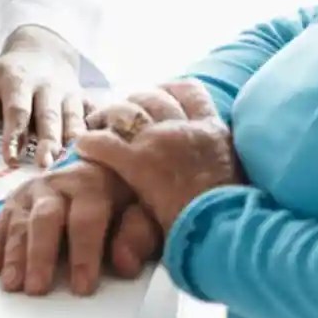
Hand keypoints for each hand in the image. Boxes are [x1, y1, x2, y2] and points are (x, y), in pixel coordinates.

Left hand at [0, 25, 87, 166]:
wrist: (42, 49)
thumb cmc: (7, 75)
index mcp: (19, 81)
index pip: (17, 110)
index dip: (14, 135)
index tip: (10, 159)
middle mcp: (48, 86)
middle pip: (49, 116)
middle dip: (47, 141)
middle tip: (44, 165)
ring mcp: (70, 92)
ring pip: (74, 119)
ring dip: (72, 142)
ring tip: (71, 165)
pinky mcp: (86, 99)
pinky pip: (96, 115)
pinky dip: (99, 132)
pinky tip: (101, 151)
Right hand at [0, 160, 161, 295]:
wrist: (106, 165)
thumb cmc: (126, 195)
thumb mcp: (145, 210)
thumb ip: (139, 235)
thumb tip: (124, 264)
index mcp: (93, 182)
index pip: (87, 219)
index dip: (84, 254)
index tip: (82, 287)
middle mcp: (58, 182)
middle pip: (46, 218)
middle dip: (40, 255)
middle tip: (37, 288)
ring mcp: (33, 190)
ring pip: (20, 221)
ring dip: (14, 255)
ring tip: (11, 285)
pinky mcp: (16, 200)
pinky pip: (2, 223)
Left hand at [75, 81, 242, 232]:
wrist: (227, 228)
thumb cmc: (232, 212)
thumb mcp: (235, 173)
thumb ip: (216, 157)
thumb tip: (207, 159)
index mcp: (211, 131)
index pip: (189, 91)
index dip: (167, 89)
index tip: (156, 94)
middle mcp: (185, 128)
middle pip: (152, 97)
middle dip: (132, 102)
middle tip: (118, 114)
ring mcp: (160, 142)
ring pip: (126, 111)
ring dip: (107, 116)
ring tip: (96, 125)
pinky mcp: (138, 162)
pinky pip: (105, 142)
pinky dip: (90, 142)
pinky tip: (82, 148)